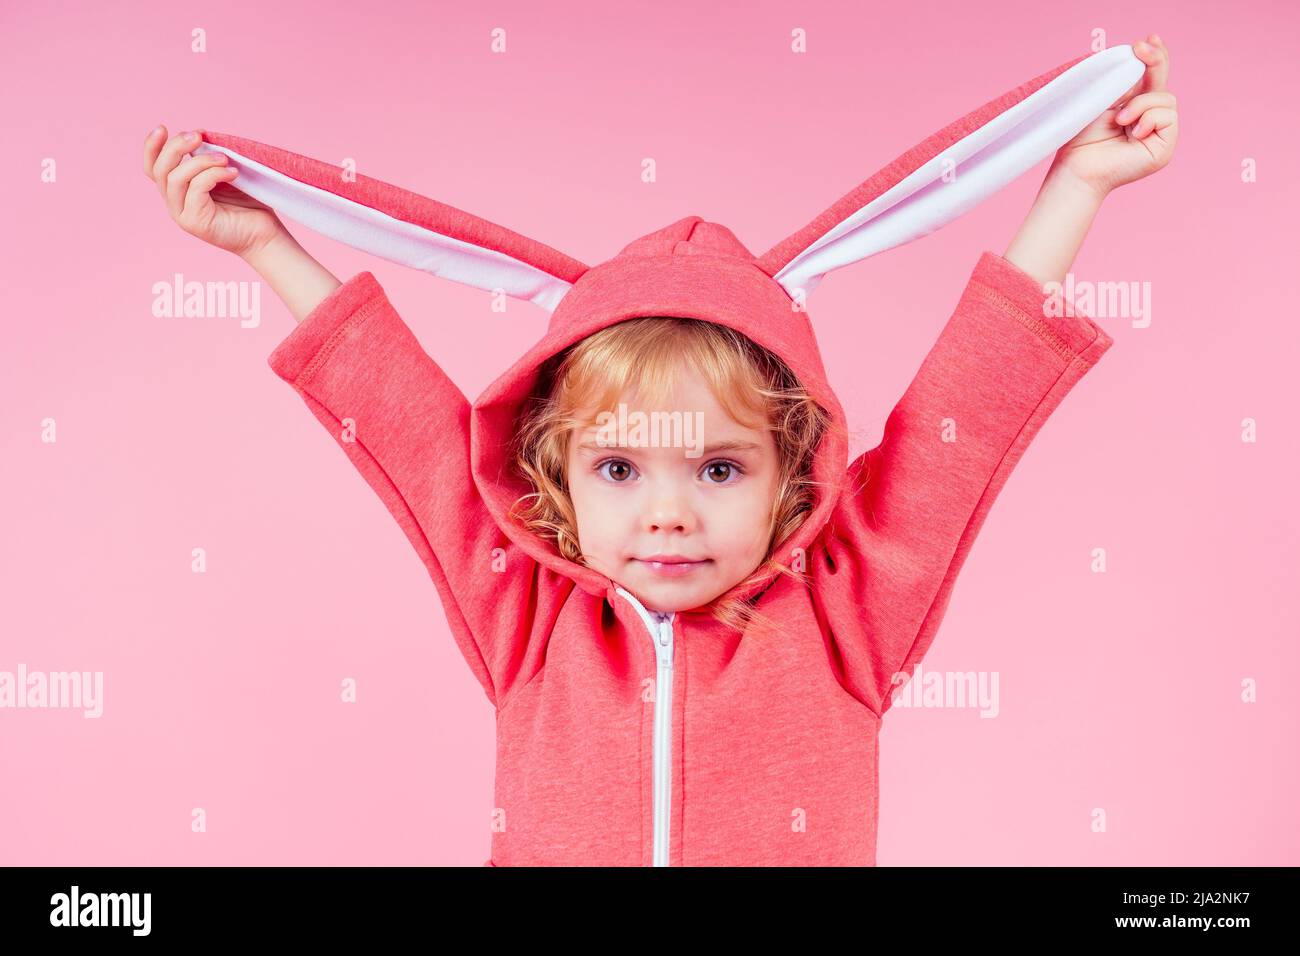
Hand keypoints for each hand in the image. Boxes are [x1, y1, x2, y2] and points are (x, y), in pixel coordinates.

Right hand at [142, 125, 288, 258]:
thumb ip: (207, 158)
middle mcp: (174, 204)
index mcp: (178, 192)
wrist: (265, 236)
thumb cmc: (248, 205)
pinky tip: (233, 173)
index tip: (164, 127)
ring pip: (176, 178)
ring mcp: (182, 215)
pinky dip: (213, 174)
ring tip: (224, 158)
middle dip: (176, 147)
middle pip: (159, 170)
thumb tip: (199, 134)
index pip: (152, 168)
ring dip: (200, 161)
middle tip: (198, 136)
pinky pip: (196, 188)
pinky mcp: (195, 222)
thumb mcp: (223, 174)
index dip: (152, 147)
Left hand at [1049, 35, 1178, 197]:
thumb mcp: (1104, 99)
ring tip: (1119, 120)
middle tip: (1140, 48)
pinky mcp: (1164, 148)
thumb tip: (1142, 61)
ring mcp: (1158, 134)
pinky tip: (1133, 132)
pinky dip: (1149, 118)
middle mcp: (1149, 119)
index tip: (1148, 41)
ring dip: (1141, 104)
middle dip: (1155, 63)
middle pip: (1163, 84)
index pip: (1151, 78)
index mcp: (1134, 106)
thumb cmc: (1081, 136)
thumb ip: (1126, 83)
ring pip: (1166, 99)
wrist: (1077, 167)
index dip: (1154, 58)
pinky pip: (1168, 117)